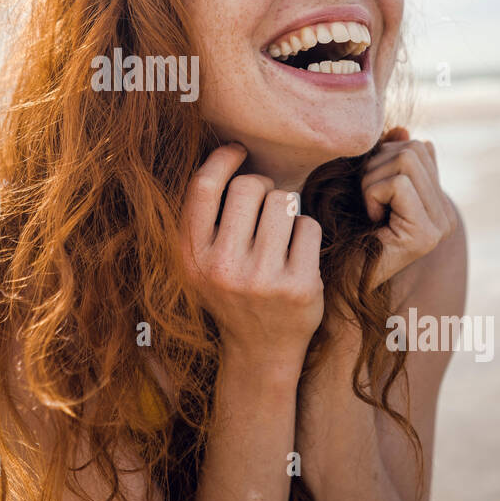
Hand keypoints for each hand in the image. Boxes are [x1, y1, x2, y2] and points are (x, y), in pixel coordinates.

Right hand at [179, 143, 323, 371]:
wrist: (260, 351)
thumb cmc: (232, 290)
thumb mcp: (201, 260)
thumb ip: (204, 216)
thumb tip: (228, 149)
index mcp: (191, 256)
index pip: (203, 187)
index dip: (222, 159)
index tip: (238, 151)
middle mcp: (222, 267)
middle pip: (249, 188)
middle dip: (262, 187)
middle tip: (264, 205)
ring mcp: (261, 279)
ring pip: (284, 201)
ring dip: (286, 210)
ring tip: (280, 234)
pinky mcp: (298, 287)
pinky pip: (308, 226)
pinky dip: (306, 232)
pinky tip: (297, 254)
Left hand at [361, 127, 457, 289]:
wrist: (337, 279)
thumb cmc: (346, 231)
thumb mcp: (368, 186)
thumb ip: (391, 161)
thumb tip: (403, 130)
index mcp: (438, 202)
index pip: (418, 147)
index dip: (383, 159)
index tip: (372, 193)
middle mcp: (446, 215)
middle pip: (413, 149)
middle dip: (376, 166)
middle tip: (367, 200)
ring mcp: (441, 226)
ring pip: (406, 161)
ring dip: (372, 180)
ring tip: (369, 209)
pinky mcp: (427, 234)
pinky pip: (398, 183)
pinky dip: (373, 194)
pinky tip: (371, 219)